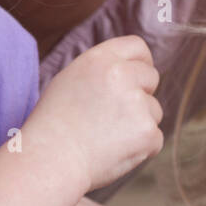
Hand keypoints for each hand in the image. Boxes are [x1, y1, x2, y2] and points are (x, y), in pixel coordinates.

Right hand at [27, 35, 162, 192]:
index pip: (137, 46)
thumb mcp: (70, 79)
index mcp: (100, 59)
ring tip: (106, 137)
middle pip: (151, 78)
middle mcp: (121, 74)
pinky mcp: (147, 132)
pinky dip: (141, 148)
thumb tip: (129, 69)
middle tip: (116, 116)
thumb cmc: (53, 124)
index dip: (141, 62)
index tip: (139, 77)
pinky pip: (155, 138)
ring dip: (139, 124)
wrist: (50, 159)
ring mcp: (137, 103)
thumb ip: (101, 70)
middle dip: (141, 95)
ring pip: (154, 111)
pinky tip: (113, 152)